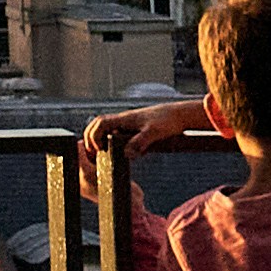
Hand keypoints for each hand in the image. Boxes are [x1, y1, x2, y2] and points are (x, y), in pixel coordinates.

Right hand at [78, 99, 211, 174]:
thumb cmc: (167, 121)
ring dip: (100, 140)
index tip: (99, 149)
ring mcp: (128, 125)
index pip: (99, 123)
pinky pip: (118, 135)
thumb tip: (126, 154)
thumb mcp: (153, 133)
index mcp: (124, 119)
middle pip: (98, 125)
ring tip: (101, 155)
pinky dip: (113, 143)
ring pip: (107, 130)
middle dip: (91, 137)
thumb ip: (139, 142)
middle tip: (92, 153)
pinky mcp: (135, 130)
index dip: (94, 135)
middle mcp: (123, 121)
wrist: (179, 115)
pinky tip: (121, 155)